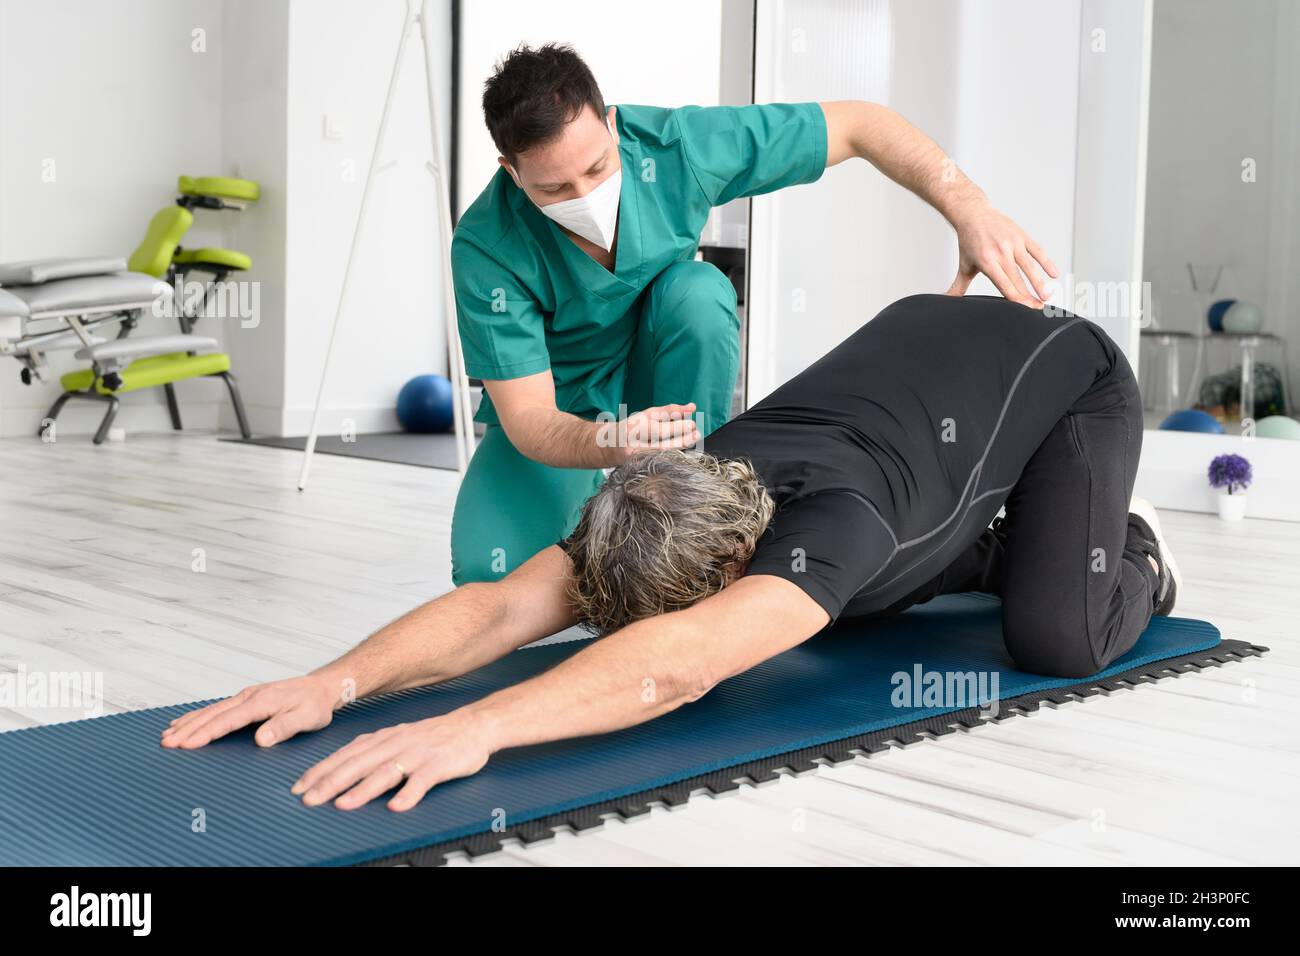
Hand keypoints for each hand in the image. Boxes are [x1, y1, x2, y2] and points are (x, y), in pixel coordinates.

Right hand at [161, 674, 342, 748]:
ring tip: (167, 734)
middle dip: (188, 729)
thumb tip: (261, 739)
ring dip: (189, 722)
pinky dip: (199, 715)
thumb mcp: (306, 718)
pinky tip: (187, 721)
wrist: (322, 687)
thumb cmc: (315, 704)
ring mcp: (246, 696)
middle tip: (166, 743)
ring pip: (212, 710)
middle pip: (213, 715)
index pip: (228, 720)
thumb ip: (283, 727)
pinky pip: (218, 707)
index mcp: (261, 702)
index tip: (187, 744)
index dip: (207, 733)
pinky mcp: (247, 698)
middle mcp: (249, 696)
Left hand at [292, 712, 491, 811]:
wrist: (473, 725)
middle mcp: (396, 743)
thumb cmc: (433, 736)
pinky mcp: (439, 764)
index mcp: (383, 738)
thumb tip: (338, 768)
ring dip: (364, 789)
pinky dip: (410, 793)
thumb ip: (370, 751)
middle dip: (332, 782)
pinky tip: (398, 806)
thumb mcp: (396, 737)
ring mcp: (418, 754)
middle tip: (310, 799)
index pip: (345, 754)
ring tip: (344, 804)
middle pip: (359, 763)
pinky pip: (423, 780)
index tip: (299, 787)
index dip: (321, 770)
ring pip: (386, 772)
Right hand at [599, 401, 698, 465]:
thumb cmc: (631, 427)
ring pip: (660, 453)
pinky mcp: (636, 467)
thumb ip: (669, 412)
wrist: (606, 446)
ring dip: (679, 446)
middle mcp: (633, 442)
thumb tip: (692, 408)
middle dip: (680, 436)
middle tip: (696, 431)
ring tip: (692, 439)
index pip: (658, 424)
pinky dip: (672, 457)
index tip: (692, 420)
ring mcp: (634, 457)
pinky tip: (682, 452)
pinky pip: (657, 462)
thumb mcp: (646, 415)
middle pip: (660, 441)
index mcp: (635, 425)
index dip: (676, 422)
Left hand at [947, 201, 1058, 307]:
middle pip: (1018, 279)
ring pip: (1029, 266)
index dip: (1016, 299)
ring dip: (1040, 282)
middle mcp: (1000, 252)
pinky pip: (1037, 250)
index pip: (1004, 285)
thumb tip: (946, 302)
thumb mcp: (964, 266)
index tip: (1027, 309)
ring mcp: (1012, 243)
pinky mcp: (1021, 235)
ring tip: (1048, 296)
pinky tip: (1055, 274)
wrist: (973, 214)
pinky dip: (1047, 262)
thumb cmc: (969, 242)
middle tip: (1040, 309)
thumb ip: (958, 287)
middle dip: (1029, 296)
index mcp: (986, 262)